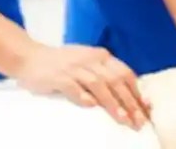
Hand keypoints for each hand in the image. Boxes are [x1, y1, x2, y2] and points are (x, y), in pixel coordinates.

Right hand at [13, 44, 148, 129]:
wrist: (29, 56)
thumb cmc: (62, 63)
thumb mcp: (88, 63)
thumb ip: (106, 74)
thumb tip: (129, 93)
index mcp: (101, 56)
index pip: (126, 74)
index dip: (137, 92)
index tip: (146, 109)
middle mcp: (91, 59)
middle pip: (116, 81)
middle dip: (130, 102)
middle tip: (138, 120)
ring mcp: (74, 67)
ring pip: (99, 84)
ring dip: (112, 103)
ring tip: (122, 119)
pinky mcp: (57, 76)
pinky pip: (73, 86)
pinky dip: (83, 96)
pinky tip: (91, 106)